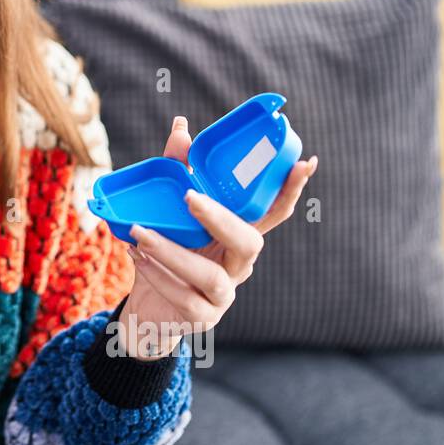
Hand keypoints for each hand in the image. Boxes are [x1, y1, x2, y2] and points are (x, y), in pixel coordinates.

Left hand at [114, 115, 317, 359]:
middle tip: (189, 197)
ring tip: (140, 234)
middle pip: (249, 243)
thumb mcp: (168, 213)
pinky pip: (184, 298)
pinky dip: (158, 275)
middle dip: (221, 219)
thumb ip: (179, 172)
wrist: (146, 309)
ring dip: (174, 252)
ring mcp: (224, 295)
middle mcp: (238, 265)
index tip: (306, 162)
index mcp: (236, 235)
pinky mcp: (202, 317)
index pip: (272, 213)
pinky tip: (137, 257)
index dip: (290, 190)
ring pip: (211, 275)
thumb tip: (183, 127)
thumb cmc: (163, 255)